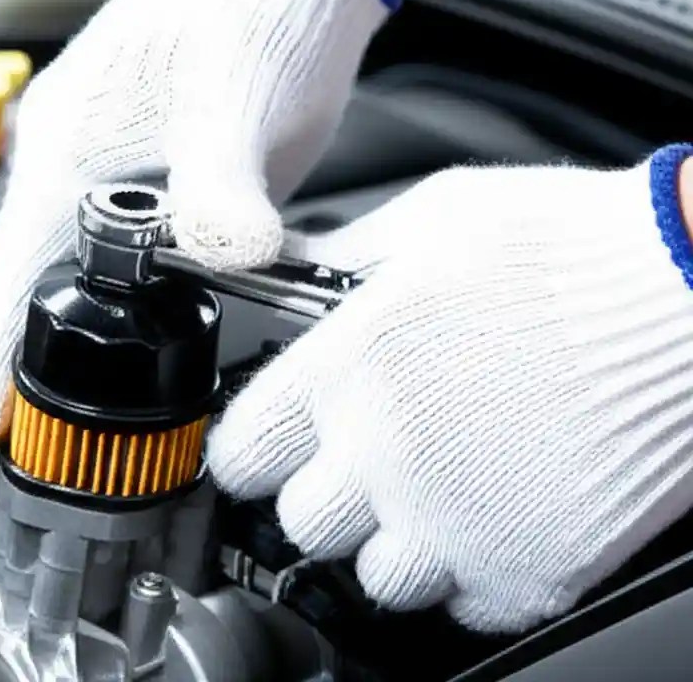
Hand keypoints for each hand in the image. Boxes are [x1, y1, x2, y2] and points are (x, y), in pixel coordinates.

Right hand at [0, 0, 397, 458]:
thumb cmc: (252, 10)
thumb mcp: (234, 104)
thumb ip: (223, 186)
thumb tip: (230, 251)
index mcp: (67, 154)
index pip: (12, 283)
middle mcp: (73, 167)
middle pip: (32, 288)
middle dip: (21, 368)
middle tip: (24, 443)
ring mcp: (111, 174)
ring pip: (78, 276)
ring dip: (75, 341)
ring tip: (71, 412)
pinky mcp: (158, 180)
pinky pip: (125, 259)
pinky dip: (127, 306)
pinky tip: (144, 334)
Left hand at [208, 148, 692, 632]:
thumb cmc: (579, 248)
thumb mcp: (434, 218)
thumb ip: (345, 260)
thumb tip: (295, 267)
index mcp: (346, 370)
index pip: (241, 454)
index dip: (255, 450)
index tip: (271, 448)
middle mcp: (387, 457)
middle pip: (302, 522)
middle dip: (328, 494)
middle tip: (373, 461)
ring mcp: (458, 524)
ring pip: (377, 576)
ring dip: (399, 541)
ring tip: (448, 487)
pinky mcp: (529, 571)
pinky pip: (464, 603)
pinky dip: (475, 571)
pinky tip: (504, 512)